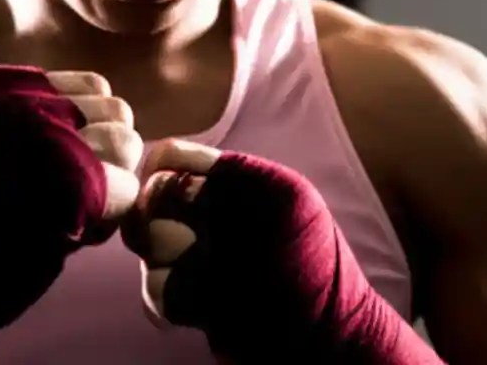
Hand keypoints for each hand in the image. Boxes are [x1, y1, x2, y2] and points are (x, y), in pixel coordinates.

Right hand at [0, 66, 135, 363]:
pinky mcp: (69, 181)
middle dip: (105, 159)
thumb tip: (118, 121)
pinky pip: (127, 189)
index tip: (48, 175)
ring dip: (111, 187)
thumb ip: (42, 122)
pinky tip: (68, 237)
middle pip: (116, 113)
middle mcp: (21, 99)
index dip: (85, 137)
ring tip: (64, 216)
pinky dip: (109, 219)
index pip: (89, 89)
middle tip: (63, 201)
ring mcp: (45, 136)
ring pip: (127, 145)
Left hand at [125, 139, 445, 363]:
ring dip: (158, 260)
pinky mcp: (212, 305)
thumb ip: (229, 182)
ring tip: (187, 269)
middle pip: (156, 195)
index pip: (172, 155)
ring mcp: (225, 259)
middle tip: (164, 233)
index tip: (160, 192)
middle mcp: (241, 211)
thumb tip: (158, 174)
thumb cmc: (305, 260)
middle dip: (150, 215)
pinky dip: (163, 297)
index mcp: (258, 181)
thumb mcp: (284, 201)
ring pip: (152, 243)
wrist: (336, 330)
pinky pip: (156, 289)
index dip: (154, 174)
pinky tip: (188, 299)